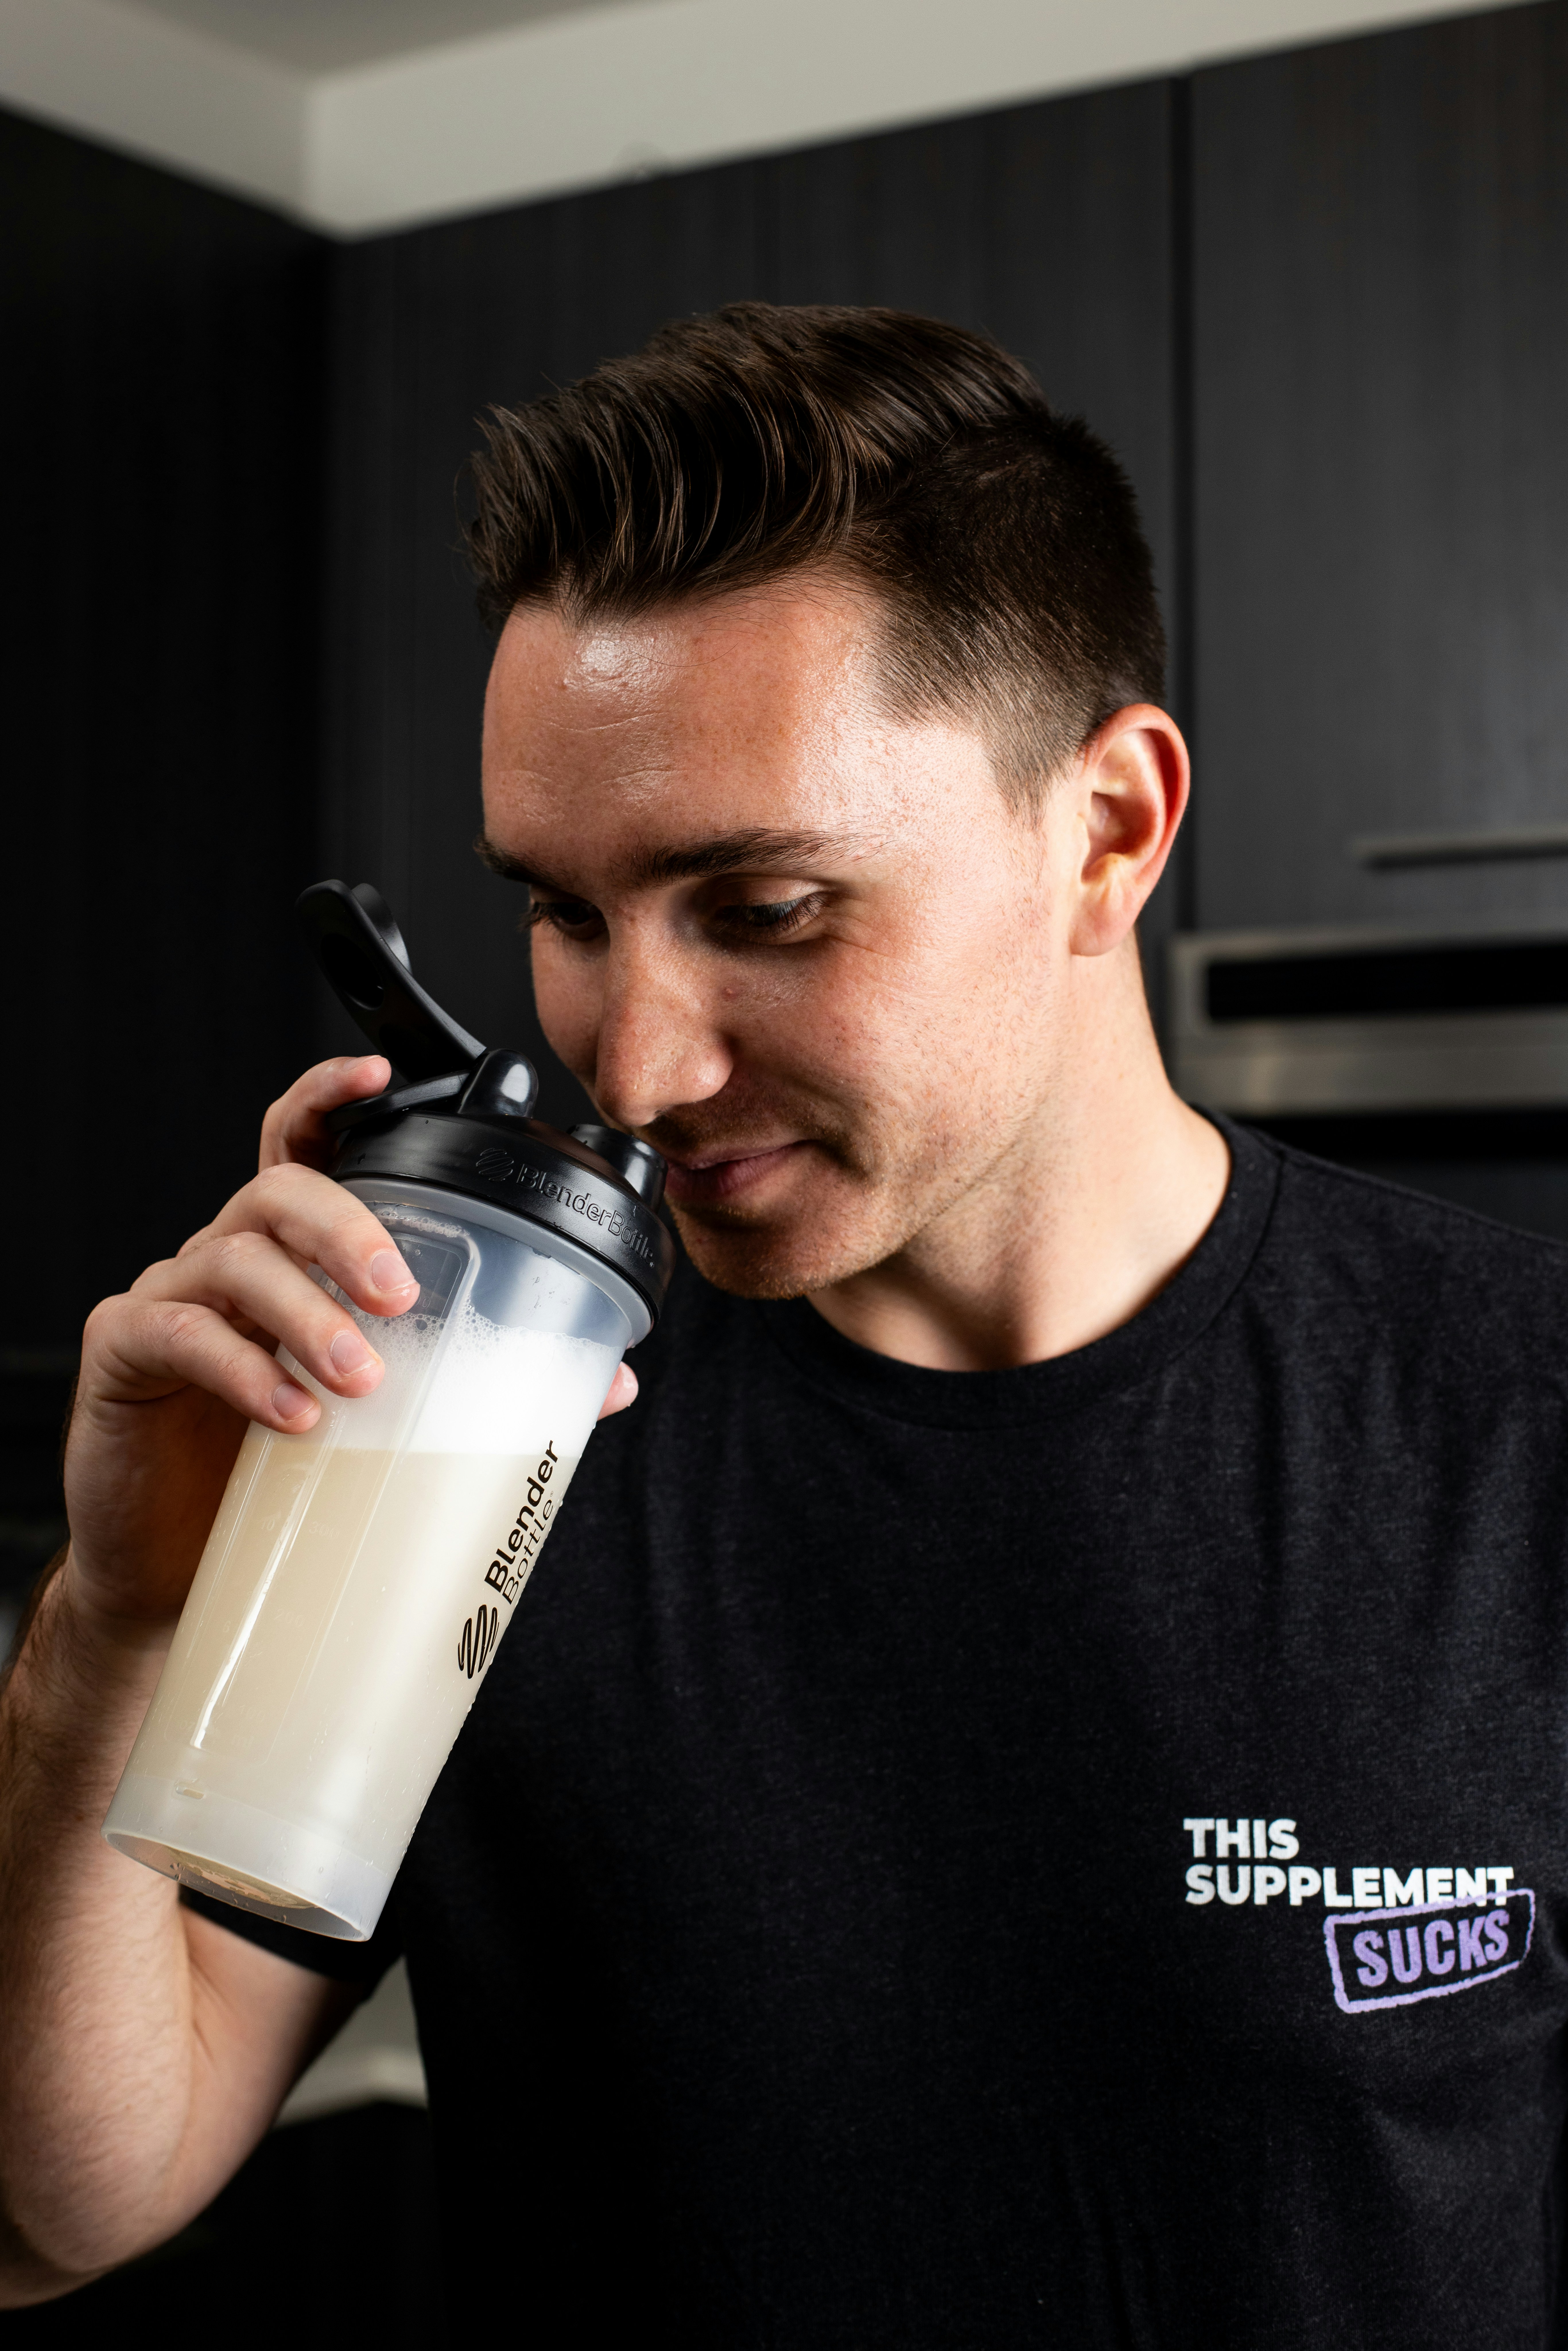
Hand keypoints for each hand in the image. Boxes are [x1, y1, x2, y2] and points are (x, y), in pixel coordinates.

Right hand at [59, 1056, 637, 1640]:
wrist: (186, 1568)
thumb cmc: (285, 1472)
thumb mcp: (385, 1414)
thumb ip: (481, 1382)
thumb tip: (607, 1383)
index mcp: (293, 1252)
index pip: (305, 1145)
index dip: (331, 1097)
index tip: (381, 1073)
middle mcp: (229, 1255)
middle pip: (281, 1191)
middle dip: (347, 1229)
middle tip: (401, 1292)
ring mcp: (171, 1297)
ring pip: (236, 1259)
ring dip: (307, 1312)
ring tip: (360, 1376)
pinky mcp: (125, 1352)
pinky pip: (180, 1335)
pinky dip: (243, 1370)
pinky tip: (294, 1414)